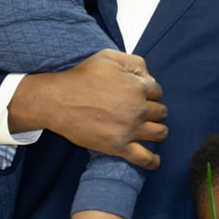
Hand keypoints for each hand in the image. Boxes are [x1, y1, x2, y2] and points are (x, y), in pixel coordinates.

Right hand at [9, 50, 168, 169]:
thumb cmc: (81, 77)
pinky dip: (153, 161)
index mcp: (137, 86)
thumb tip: (150, 78)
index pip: (158, 91)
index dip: (150, 92)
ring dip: (158, 131)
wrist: (57, 101)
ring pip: (160, 133)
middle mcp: (138, 109)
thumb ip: (134, 62)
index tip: (140, 95)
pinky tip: (155, 160)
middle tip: (141, 111)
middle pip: (161, 112)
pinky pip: (145, 159)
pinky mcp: (119, 147)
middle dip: (154, 110)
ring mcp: (129, 130)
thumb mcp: (108, 57)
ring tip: (150, 130)